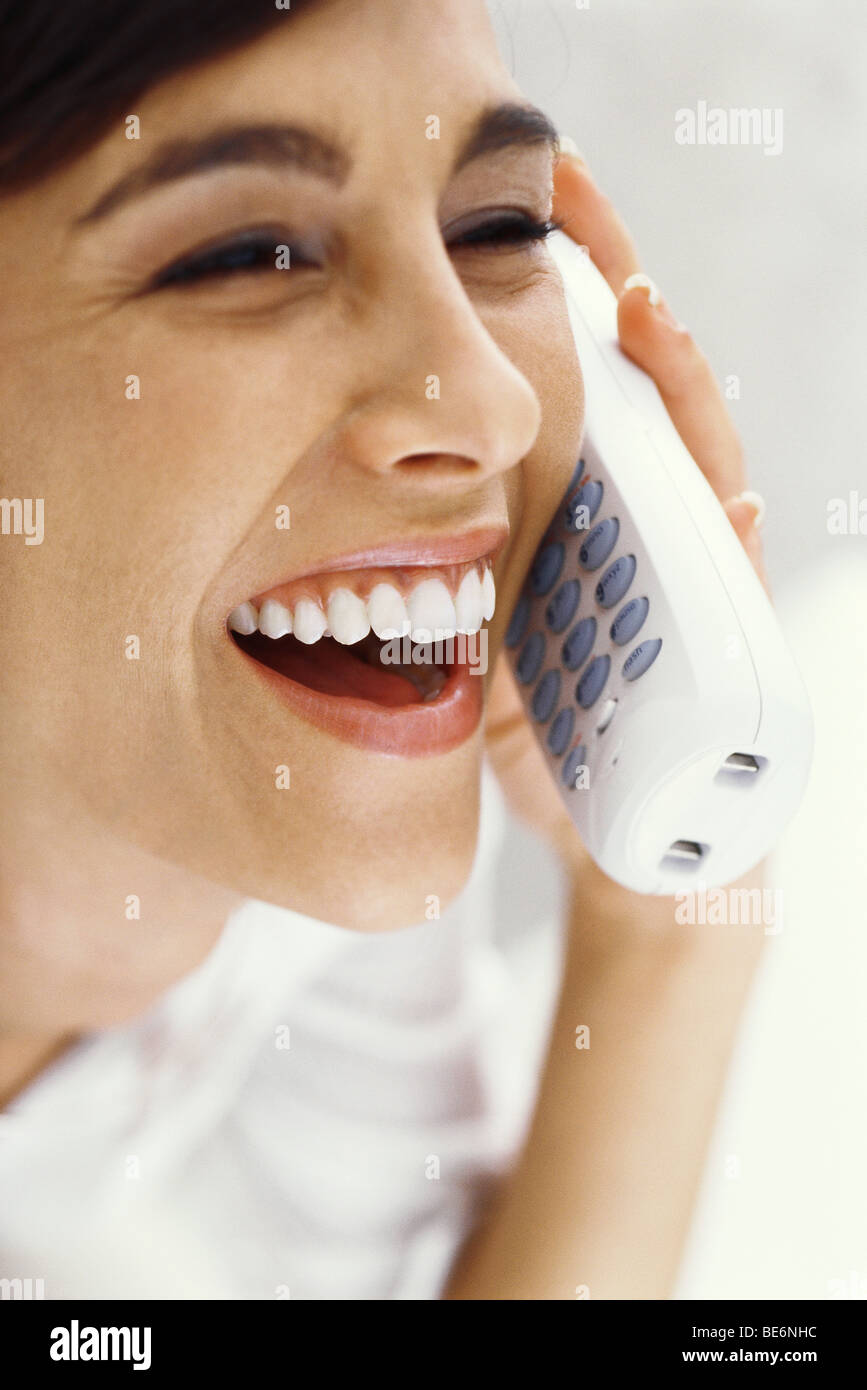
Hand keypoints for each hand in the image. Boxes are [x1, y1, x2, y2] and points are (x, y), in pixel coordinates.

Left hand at [486, 146, 769, 878]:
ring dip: (682, 395)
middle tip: (590, 229)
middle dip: (626, 314)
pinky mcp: (726, 651)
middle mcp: (651, 534)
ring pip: (698, 471)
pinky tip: (729, 496)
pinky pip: (736, 587)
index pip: (588, 396)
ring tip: (652, 319)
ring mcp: (696, 583)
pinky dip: (732, 540)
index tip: (527, 216)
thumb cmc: (553, 740)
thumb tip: (378, 522)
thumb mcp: (489, 643)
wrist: (618, 846)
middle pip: (650, 405)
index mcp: (591, 521)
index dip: (566, 308)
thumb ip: (462, 579)